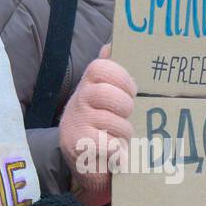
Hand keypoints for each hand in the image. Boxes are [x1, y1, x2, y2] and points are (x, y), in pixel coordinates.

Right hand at [57, 44, 136, 205]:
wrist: (82, 162)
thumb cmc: (100, 124)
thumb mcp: (103, 96)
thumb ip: (109, 71)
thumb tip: (111, 43)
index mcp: (87, 84)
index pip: (100, 67)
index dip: (121, 79)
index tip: (130, 91)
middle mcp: (78, 100)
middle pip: (110, 94)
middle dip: (125, 109)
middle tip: (123, 117)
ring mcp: (75, 122)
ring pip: (115, 122)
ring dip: (123, 134)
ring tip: (117, 137)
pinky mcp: (77, 145)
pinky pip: (110, 144)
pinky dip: (118, 152)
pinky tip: (113, 154)